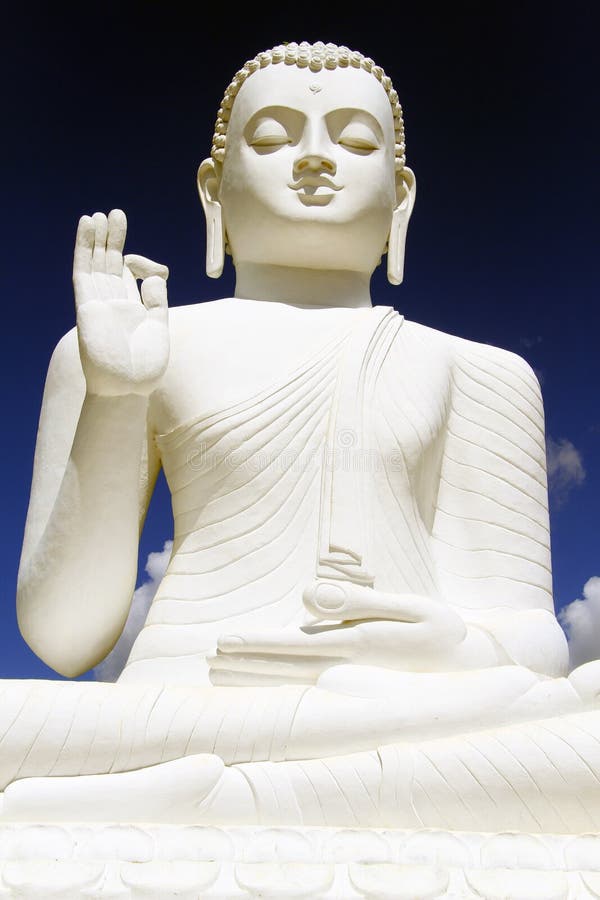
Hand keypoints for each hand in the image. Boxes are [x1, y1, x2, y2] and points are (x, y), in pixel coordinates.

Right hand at [73, 209, 168, 395]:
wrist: (127, 388)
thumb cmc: (145, 368)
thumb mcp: (159, 329)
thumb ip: (157, 302)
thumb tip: (156, 277)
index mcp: (132, 309)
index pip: (131, 275)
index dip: (142, 263)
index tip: (161, 269)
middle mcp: (113, 303)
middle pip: (110, 263)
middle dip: (114, 239)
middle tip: (117, 214)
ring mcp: (99, 302)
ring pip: (95, 263)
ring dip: (97, 238)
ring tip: (100, 215)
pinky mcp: (87, 304)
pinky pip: (83, 271)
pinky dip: (83, 248)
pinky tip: (87, 227)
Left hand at [208, 580, 468, 685]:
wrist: (478, 671)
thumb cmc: (443, 633)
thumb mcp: (411, 609)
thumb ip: (359, 603)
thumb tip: (306, 598)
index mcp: (359, 648)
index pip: (293, 647)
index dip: (255, 646)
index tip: (222, 645)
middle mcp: (350, 670)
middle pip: (284, 668)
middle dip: (245, 665)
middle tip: (209, 661)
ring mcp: (354, 682)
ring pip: (293, 680)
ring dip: (256, 677)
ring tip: (222, 673)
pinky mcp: (360, 683)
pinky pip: (310, 683)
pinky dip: (280, 682)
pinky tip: (265, 680)